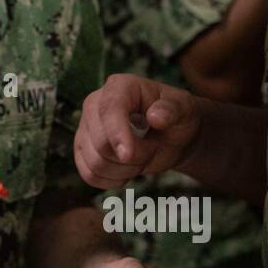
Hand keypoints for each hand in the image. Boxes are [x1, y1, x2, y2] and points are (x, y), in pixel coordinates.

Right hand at [75, 74, 201, 189]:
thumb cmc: (177, 118)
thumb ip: (173, 110)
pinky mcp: (82, 150)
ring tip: (141, 158)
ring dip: (125, 171)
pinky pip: (89, 175)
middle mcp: (95, 104)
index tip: (128, 155)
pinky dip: (112, 181)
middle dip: (132, 157)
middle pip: (100, 143)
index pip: (109, 110)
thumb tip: (156, 117)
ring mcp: (85, 128)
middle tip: (153, 149)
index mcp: (119, 87)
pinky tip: (127, 172)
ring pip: (95, 163)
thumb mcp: (184, 109)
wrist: (170, 136)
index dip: (116, 134)